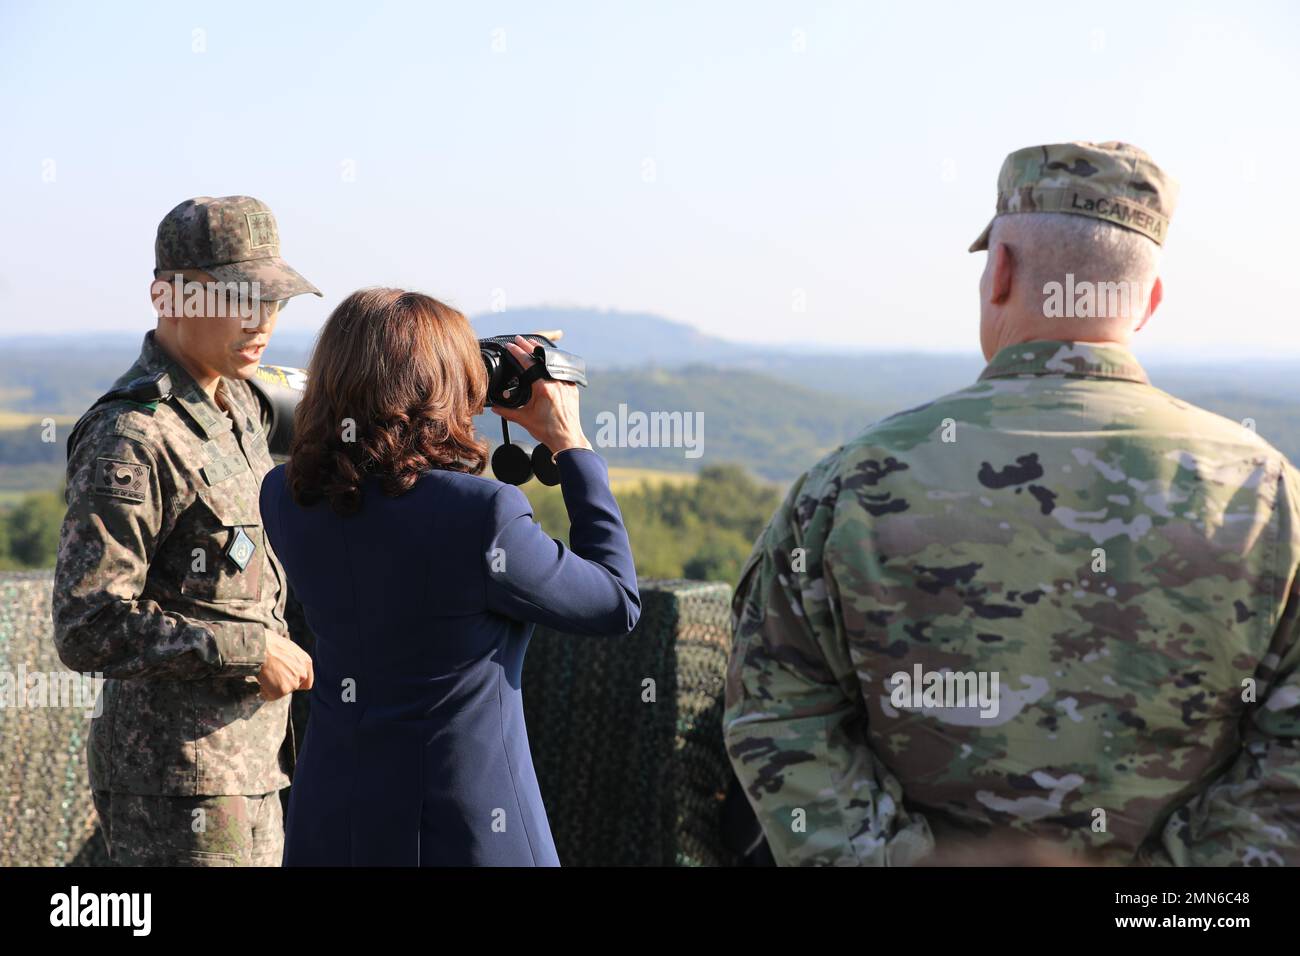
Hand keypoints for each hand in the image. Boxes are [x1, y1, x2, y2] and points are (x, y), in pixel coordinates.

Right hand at [256, 631, 313, 700]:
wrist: (260, 647)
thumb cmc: (269, 643)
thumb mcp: (288, 649)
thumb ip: (292, 661)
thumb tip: (286, 666)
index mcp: (306, 662)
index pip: (306, 681)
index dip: (295, 683)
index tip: (286, 682)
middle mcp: (303, 674)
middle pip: (294, 687)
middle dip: (283, 684)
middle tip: (272, 676)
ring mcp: (293, 683)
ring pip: (282, 692)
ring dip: (273, 687)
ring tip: (265, 674)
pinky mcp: (282, 690)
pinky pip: (270, 696)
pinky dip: (264, 692)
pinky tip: (261, 680)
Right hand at [490, 335, 592, 454]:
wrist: (567, 439)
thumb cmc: (547, 431)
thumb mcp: (524, 419)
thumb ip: (507, 411)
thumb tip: (494, 407)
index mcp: (544, 388)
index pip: (528, 363)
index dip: (517, 352)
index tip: (510, 346)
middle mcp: (556, 383)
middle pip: (541, 358)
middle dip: (528, 347)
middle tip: (519, 339)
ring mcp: (566, 384)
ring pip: (553, 363)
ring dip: (541, 354)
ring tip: (532, 346)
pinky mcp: (572, 388)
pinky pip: (561, 371)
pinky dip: (552, 364)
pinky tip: (547, 361)